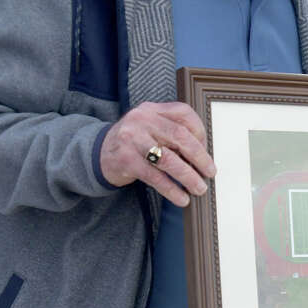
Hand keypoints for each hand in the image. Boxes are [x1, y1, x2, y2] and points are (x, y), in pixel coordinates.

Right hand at [99, 101, 215, 206]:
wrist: (96, 154)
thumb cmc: (133, 143)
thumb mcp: (150, 128)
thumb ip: (172, 133)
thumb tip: (203, 155)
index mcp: (152, 109)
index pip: (183, 114)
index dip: (200, 132)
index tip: (206, 149)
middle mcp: (142, 120)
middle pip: (180, 136)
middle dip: (199, 157)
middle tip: (210, 172)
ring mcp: (132, 139)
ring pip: (169, 160)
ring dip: (188, 177)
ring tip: (199, 188)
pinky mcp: (126, 160)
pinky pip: (155, 177)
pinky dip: (172, 189)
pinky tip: (181, 198)